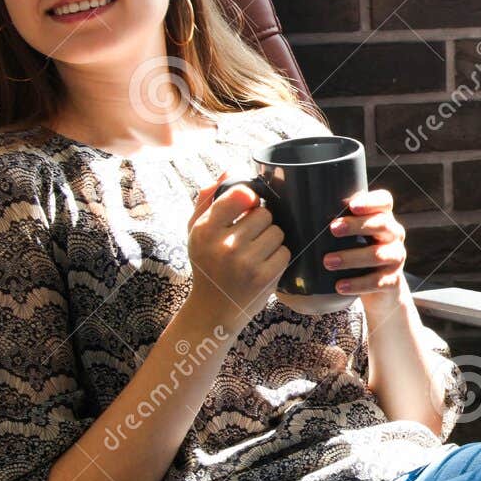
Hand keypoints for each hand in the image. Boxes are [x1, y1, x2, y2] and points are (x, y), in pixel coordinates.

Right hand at [185, 169, 289, 331]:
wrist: (212, 310)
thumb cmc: (206, 264)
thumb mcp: (196, 231)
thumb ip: (210, 198)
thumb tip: (232, 169)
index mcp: (205, 229)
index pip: (242, 194)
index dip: (251, 198)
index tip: (249, 206)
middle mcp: (224, 245)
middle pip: (265, 214)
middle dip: (262, 223)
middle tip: (250, 236)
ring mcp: (246, 263)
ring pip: (278, 232)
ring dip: (272, 239)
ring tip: (256, 251)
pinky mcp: (264, 277)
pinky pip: (285, 252)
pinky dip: (278, 257)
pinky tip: (263, 265)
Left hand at [324, 188, 407, 311]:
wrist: (381, 290)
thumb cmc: (358, 254)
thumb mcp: (353, 236)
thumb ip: (337, 222)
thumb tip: (295, 209)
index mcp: (384, 218)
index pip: (384, 201)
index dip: (371, 201)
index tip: (350, 205)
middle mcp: (394, 235)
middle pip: (382, 224)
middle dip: (356, 225)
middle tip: (332, 228)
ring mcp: (396, 258)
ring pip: (378, 254)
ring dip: (351, 257)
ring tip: (327, 262)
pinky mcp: (394, 281)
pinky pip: (378, 281)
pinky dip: (357, 284)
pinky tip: (340, 286)